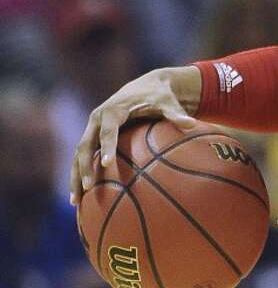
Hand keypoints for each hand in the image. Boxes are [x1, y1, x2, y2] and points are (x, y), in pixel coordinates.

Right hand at [71, 65, 200, 204]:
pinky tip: (82, 196)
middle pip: (84, 146)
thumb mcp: (167, 102)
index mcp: (112, 111)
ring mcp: (92, 129)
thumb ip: (176, 114)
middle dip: (84, 167)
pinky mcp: (93, 137)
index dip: (106, 146)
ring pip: (78, 155)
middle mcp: (97, 120)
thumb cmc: (158, 96)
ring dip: (75, 176)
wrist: (145, 86)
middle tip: (87, 187)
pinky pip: (83, 157)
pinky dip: (80, 174)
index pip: (107, 131)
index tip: (106, 163)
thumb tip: (192, 124)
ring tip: (76, 201)